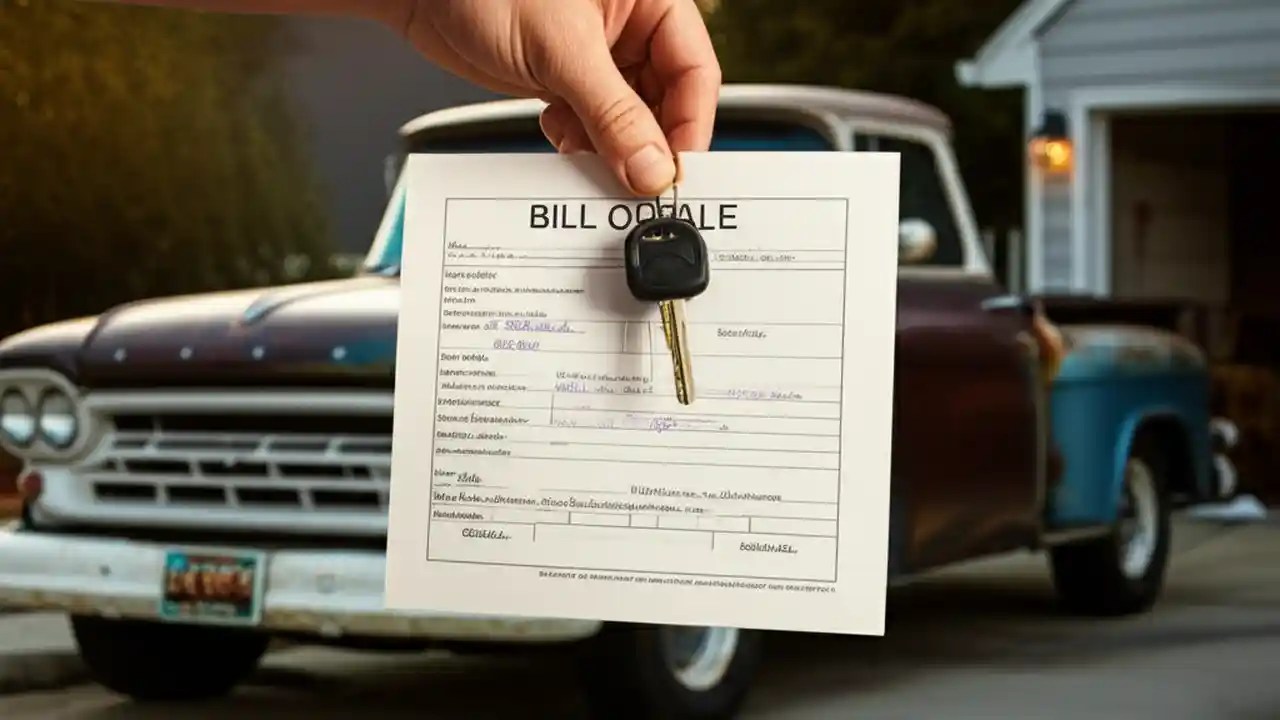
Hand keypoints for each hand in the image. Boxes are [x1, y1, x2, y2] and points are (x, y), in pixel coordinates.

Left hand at [393, 0, 720, 195]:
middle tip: (637, 183)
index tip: (674, 173)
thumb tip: (652, 167)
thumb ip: (613, 114)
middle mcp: (630, 26)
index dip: (689, 127)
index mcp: (652, 0)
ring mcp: (597, 54)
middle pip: (665, 101)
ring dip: (611, 147)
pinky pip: (591, 122)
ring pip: (627, 118)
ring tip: (592, 160)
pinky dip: (580, 141)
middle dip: (647, 144)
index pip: (695, 72)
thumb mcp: (562, 49)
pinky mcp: (564, 76)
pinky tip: (562, 136)